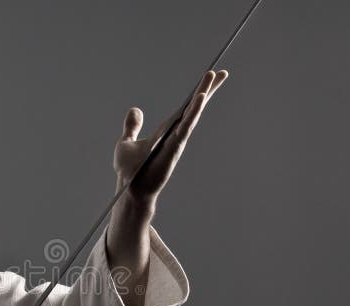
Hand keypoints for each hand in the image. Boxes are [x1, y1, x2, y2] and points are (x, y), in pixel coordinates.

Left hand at [112, 69, 228, 204]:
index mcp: (167, 130)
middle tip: (222, 72)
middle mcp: (175, 134)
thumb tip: (135, 110)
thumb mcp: (126, 143)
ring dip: (202, 95)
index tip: (211, 77)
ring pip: (192, 114)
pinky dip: (193, 113)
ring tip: (213, 77)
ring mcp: (176, 141)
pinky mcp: (174, 147)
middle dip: (207, 89)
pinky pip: (185, 126)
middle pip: (194, 108)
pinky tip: (199, 99)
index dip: (197, 93)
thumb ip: (132, 127)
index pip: (185, 108)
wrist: (130, 189)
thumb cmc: (130, 170)